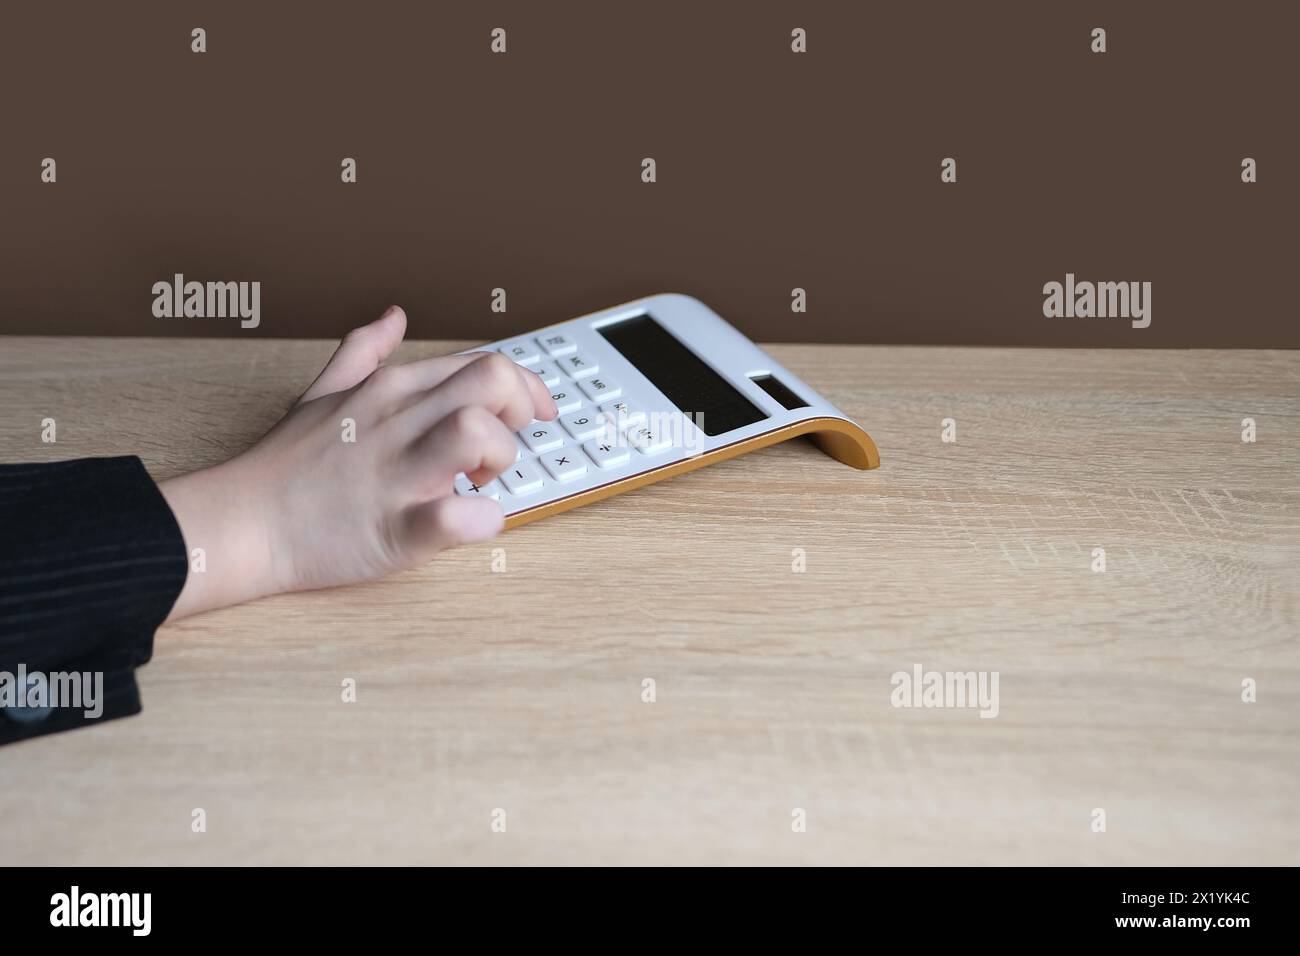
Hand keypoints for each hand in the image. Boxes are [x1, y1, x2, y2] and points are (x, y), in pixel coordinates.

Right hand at [159, 306, 556, 620]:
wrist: (241, 525)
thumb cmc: (287, 466)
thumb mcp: (324, 392)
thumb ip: (363, 351)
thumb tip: (394, 315)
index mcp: (390, 389)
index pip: (483, 363)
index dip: (524, 388)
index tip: (532, 413)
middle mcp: (399, 421)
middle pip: (493, 381)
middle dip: (520, 410)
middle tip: (503, 443)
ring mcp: (397, 474)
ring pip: (477, 432)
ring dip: (499, 456)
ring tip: (478, 479)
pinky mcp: (394, 531)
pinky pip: (455, 518)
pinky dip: (479, 522)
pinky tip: (470, 523)